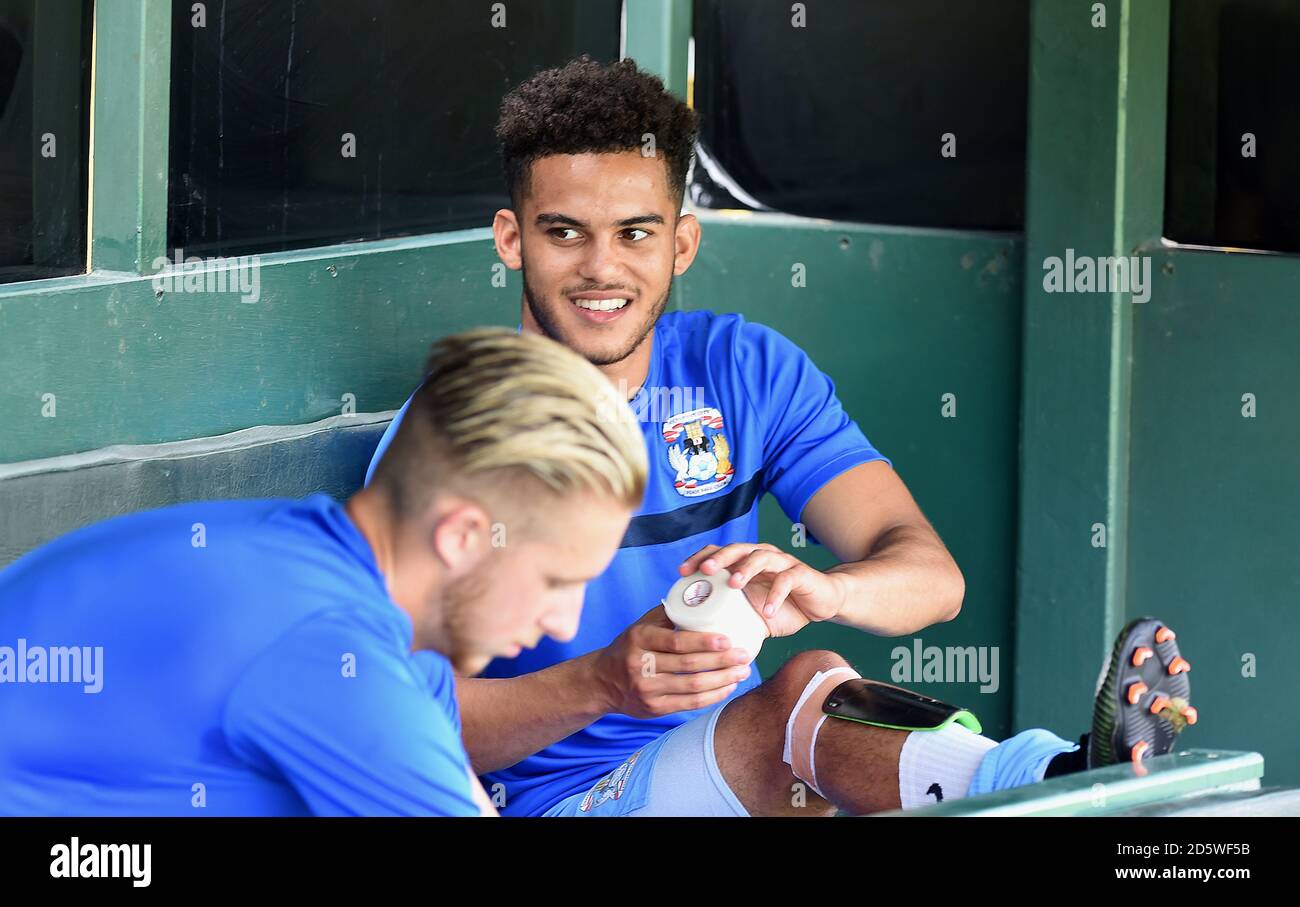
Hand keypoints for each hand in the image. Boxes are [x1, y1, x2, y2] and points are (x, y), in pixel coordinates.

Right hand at [592, 605, 753, 718]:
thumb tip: (703, 594)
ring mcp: (647, 689)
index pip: (677, 642)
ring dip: (723, 680)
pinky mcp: (653, 708)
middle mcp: (641, 665)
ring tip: (743, 672)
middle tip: (745, 655)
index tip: (728, 639)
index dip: (704, 642)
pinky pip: (690, 704)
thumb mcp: (641, 626)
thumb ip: (669, 614)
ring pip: (693, 687)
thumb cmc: (631, 646)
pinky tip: (728, 687)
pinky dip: (713, 696)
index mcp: (640, 639)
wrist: (603, 681)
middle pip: (689, 665)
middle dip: (722, 661)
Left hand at [678, 543, 846, 637]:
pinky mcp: (802, 574)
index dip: (699, 558)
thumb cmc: (785, 607)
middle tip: (706, 571)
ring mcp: (782, 563)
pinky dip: (776, 595)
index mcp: (745, 563)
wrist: (824, 603)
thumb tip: (701, 643)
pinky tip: (767, 611)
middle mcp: (762, 557)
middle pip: (736, 549)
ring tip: (733, 584)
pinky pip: (787, 579)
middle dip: (719, 558)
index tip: (682, 572)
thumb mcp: (753, 615)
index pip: (718, 553)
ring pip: (761, 557)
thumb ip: (733, 620)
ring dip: (745, 569)